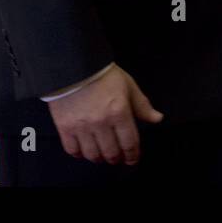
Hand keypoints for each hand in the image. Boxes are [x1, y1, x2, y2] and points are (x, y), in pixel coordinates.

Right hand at [47, 64, 163, 164]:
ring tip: (101, 154)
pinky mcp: (65, 127)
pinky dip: (80, 154)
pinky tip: (84, 149)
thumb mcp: (128, 85)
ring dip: (100, 158)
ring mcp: (81, 126)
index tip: (133, 159)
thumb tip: (157, 118)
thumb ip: (142, 105)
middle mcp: (101, 122)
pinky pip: (73, 150)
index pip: (130, 143)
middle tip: (118, 157)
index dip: (133, 155)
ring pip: (93, 155)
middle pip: (112, 153)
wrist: (72, 64)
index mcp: (119, 112)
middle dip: (117, 158)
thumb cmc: (102, 74)